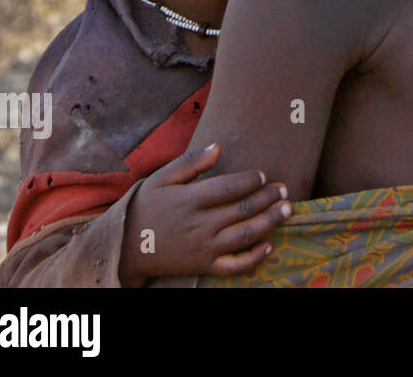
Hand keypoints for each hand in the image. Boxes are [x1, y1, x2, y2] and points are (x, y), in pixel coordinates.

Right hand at [119, 143, 291, 285]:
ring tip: (287, 209)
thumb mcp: (161, 178)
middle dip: (268, 199)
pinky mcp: (204, 266)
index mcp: (189, 200)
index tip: (263, 176)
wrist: (125, 247)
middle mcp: (199, 225)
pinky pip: (234, 265)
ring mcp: (203, 248)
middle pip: (242, 210)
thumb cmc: (146, 207)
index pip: (229, 188)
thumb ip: (191, 162)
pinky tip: (268, 245)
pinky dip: (254, 258)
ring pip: (244, 236)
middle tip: (285, 189)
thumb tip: (218, 147)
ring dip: (269, 222)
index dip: (250, 181)